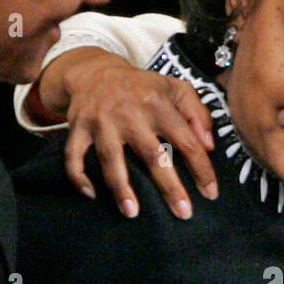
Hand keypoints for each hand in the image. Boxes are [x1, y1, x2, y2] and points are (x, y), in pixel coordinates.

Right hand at [35, 47, 217, 215]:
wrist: (95, 71)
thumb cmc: (142, 87)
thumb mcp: (175, 88)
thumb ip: (198, 113)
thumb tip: (209, 145)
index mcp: (158, 104)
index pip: (186, 140)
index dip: (201, 168)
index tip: (210, 193)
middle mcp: (130, 114)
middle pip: (152, 155)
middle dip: (169, 186)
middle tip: (183, 213)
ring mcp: (102, 121)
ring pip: (111, 158)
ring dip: (121, 187)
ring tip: (132, 213)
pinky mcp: (78, 127)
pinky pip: (73, 155)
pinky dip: (78, 175)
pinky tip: (90, 194)